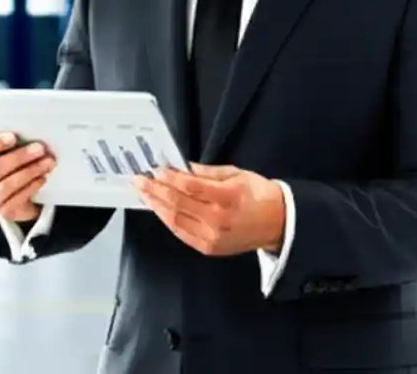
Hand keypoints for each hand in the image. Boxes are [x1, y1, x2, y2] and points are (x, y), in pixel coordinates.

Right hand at [0, 132, 56, 222]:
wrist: (16, 194)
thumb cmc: (10, 165)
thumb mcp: (7, 152)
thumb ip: (12, 143)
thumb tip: (32, 133)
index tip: (13, 137)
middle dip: (20, 157)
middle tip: (40, 148)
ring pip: (8, 184)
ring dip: (31, 171)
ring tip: (48, 162)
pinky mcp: (4, 210)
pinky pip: (18, 198)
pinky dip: (33, 186)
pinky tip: (42, 177)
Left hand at [132, 163, 285, 256]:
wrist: (278, 224)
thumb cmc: (260, 195)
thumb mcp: (237, 174)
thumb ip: (208, 173)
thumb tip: (183, 168)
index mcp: (227, 197)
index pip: (189, 187)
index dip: (169, 178)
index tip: (156, 170)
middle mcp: (217, 219)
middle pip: (177, 204)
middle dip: (154, 191)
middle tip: (138, 180)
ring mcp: (211, 237)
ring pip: (175, 220)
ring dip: (156, 206)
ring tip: (143, 194)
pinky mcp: (208, 248)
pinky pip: (181, 233)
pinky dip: (167, 220)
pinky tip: (159, 209)